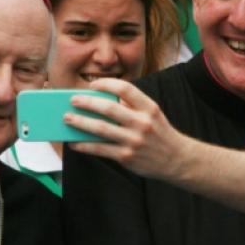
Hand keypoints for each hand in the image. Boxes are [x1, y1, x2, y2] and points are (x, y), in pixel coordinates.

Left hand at [65, 78, 191, 179]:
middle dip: (87, 103)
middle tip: (73, 100)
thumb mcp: (153, 114)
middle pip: (109, 108)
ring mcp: (134, 141)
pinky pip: (100, 149)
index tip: (93, 85)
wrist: (177, 160)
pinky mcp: (127, 156)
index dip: (107, 84)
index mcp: (149, 108)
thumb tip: (101, 100)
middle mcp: (142, 123)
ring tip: (67, 118)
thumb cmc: (160, 133)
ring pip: (101, 129)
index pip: (125, 89)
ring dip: (80, 122)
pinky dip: (84, 145)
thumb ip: (132, 105)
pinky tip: (74, 142)